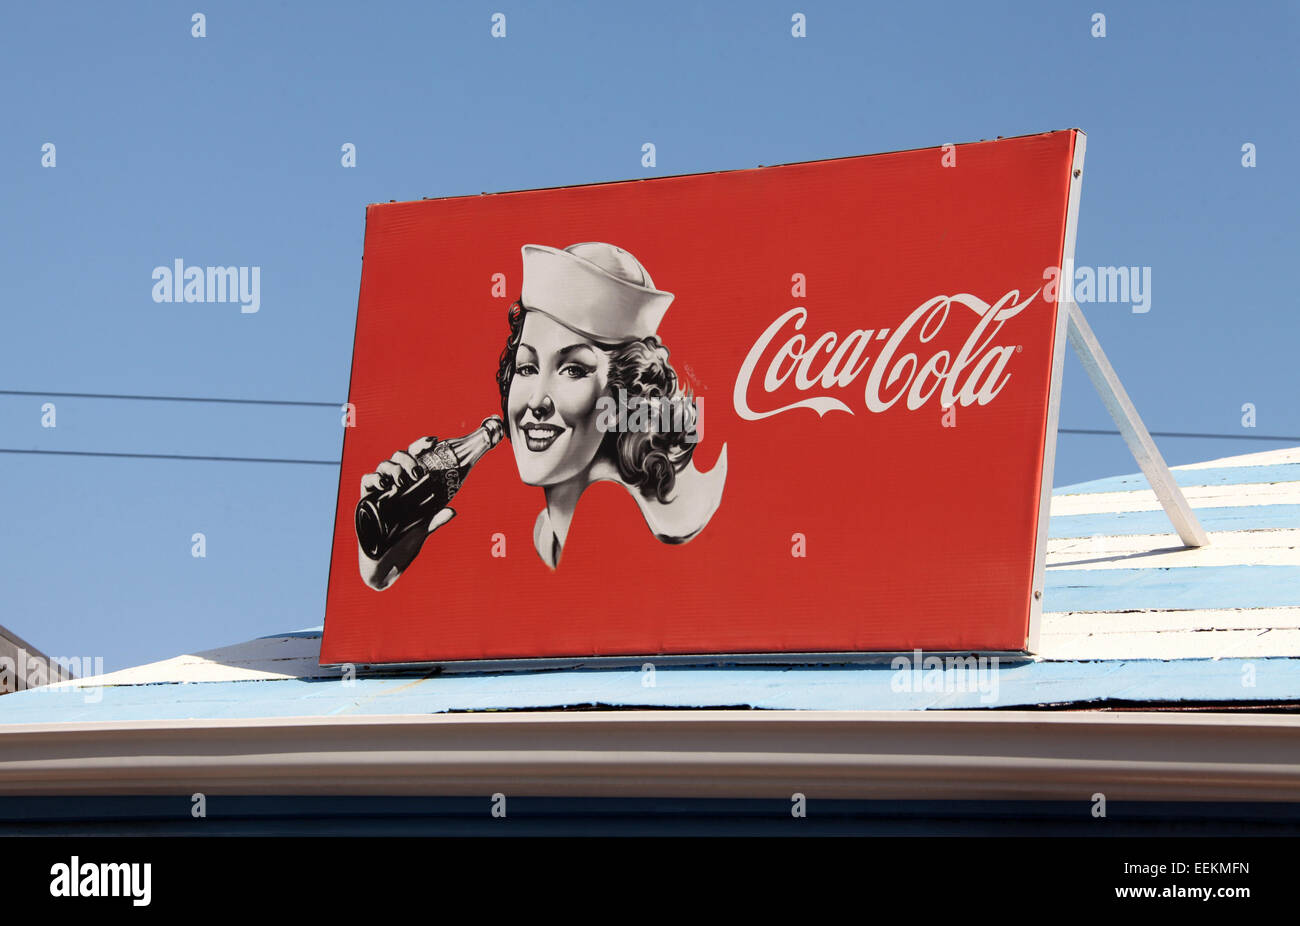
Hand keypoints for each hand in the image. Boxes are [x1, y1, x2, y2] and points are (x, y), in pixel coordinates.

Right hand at [358, 437, 454, 590]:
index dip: (421, 446)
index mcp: (411, 486)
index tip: (434, 440)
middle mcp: (395, 484)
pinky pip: (367, 480)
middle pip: (398, 457)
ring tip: (403, 481)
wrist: (386, 562)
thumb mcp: (423, 530)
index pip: (415, 459)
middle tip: (417, 472)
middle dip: (408, 458)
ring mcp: (380, 490)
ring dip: (394, 469)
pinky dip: (375, 478)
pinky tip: (385, 485)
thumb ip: (435, 519)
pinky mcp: (366, 499)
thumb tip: (452, 510)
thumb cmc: (405, 543)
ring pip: (384, 465)